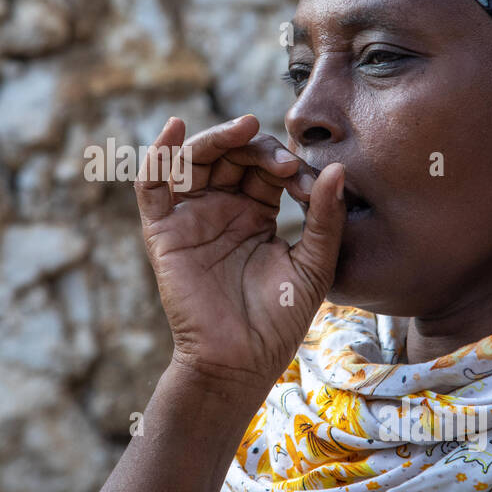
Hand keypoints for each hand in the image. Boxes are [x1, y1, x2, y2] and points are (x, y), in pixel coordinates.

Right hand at [134, 114, 346, 402]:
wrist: (241, 362)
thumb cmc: (278, 321)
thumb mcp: (315, 265)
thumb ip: (326, 218)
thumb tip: (338, 169)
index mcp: (255, 214)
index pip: (265, 168)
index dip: (285, 163)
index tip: (308, 181)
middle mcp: (220, 209)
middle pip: (229, 155)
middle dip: (255, 146)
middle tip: (281, 158)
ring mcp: (190, 218)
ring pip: (194, 160)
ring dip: (217, 138)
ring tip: (245, 128)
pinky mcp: (164, 232)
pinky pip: (152, 186)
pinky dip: (159, 155)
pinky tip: (173, 128)